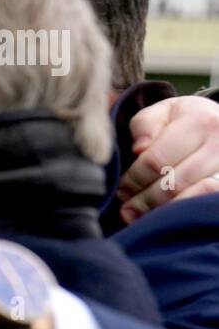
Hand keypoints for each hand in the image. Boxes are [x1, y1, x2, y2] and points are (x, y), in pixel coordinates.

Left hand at [117, 96, 218, 222]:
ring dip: (163, 210)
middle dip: (144, 199)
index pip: (157, 160)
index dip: (134, 178)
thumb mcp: (162, 112)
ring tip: (141, 215)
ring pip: (195, 196)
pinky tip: (164, 217)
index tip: (122, 187)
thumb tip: (140, 150)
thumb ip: (145, 126)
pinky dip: (182, 212)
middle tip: (127, 207)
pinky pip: (206, 202)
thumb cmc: (185, 119)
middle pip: (175, 183)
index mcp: (200, 122)